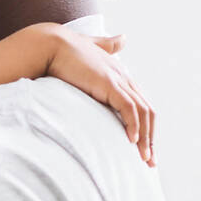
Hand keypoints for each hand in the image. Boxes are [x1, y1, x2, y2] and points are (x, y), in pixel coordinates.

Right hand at [40, 26, 155, 165]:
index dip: (145, 128)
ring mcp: (118, 80)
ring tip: (143, 158)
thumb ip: (108, 46)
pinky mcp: (109, 84)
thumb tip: (124, 38)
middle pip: (147, 112)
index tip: (142, 150)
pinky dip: (134, 125)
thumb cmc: (64, 51)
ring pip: (143, 112)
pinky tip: (132, 141)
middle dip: (151, 139)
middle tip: (149, 162)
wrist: (49, 45)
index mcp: (120, 75)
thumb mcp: (92, 50)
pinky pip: (129, 108)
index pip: (141, 105)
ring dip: (146, 138)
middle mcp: (124, 78)